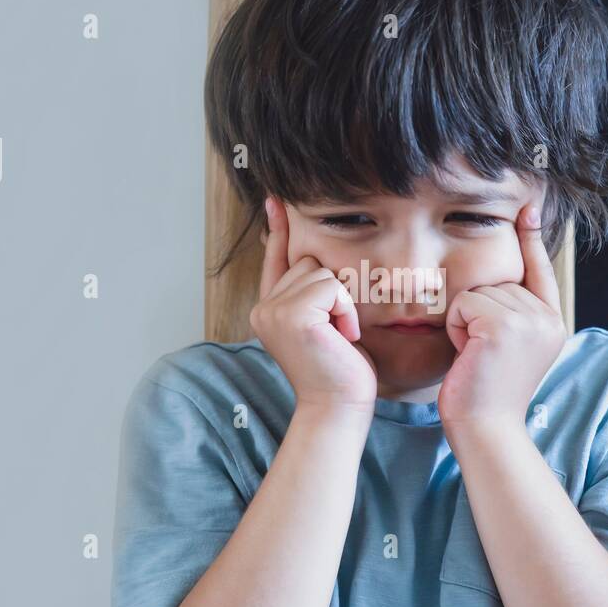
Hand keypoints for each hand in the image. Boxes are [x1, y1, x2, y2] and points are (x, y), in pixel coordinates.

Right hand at [250, 196, 378, 410]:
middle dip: (332, 291)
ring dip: (340, 302)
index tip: (275, 199)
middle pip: (307, 261)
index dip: (278, 228)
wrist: (337, 406)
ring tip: (338, 335)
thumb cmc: (340, 370)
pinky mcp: (290, 315)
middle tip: (335, 331)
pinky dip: (344, 310)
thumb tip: (314, 257)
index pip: (276, 258)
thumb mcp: (326, 324)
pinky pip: (329, 287)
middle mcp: (263, 307)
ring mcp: (272, 311)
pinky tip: (342, 336)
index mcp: (269, 309)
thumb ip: (313, 294)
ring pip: (319, 272)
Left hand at [438, 203, 567, 434]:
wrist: (485, 429)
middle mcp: (547, 318)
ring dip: (464, 322)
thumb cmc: (486, 394)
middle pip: (497, 281)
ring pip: (477, 292)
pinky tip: (467, 355)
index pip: (541, 270)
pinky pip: (464, 304)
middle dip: (476, 313)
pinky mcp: (503, 326)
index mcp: (553, 323)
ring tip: (475, 356)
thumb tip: (498, 280)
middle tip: (481, 354)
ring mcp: (528, 321)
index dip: (532, 239)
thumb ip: (512, 314)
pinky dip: (456, 327)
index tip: (528, 208)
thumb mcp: (508, 348)